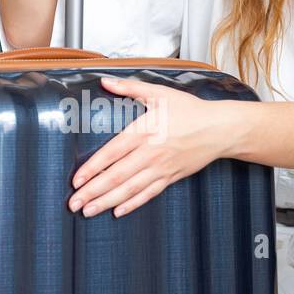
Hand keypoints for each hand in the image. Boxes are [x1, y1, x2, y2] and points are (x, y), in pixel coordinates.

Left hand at [68, 76, 222, 217]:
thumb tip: (105, 81)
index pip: (112, 153)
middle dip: (93, 191)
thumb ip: (130, 88)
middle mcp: (151, 152)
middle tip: (73, 203)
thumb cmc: (190, 110)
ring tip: (88, 211)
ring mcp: (161, 167)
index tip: (76, 180)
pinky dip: (132, 204)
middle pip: (117, 176)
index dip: (93, 168)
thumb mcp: (160, 93)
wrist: (220, 129)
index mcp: (144, 131)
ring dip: (107, 201)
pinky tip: (117, 212)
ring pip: (130, 188)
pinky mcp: (171, 177)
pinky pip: (149, 193)